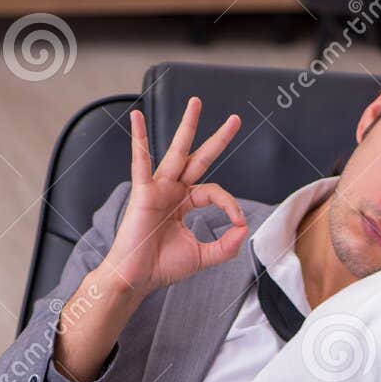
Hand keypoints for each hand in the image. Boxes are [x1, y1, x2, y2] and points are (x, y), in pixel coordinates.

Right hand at [99, 98, 246, 295]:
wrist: (137, 278)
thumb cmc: (161, 267)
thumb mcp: (203, 256)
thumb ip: (226, 245)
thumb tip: (244, 228)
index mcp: (184, 202)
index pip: (214, 192)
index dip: (230, 204)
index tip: (238, 221)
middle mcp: (172, 191)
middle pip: (199, 158)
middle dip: (218, 139)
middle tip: (236, 119)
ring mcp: (157, 189)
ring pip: (176, 152)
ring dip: (187, 126)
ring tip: (196, 102)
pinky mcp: (143, 192)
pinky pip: (140, 161)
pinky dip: (139, 139)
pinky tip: (137, 117)